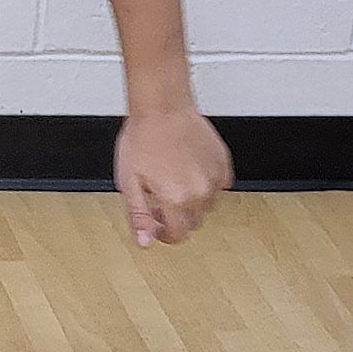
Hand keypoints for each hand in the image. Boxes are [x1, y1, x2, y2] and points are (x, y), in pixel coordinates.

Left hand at [114, 105, 230, 247]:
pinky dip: (205, 186)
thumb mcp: (128, 182)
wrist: (162, 109)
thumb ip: (138, 215)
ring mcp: (216, 178)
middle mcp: (201, 191)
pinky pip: (219, 186)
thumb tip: (145, 242)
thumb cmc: (142, 139)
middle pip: (194, 222)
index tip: (156, 227)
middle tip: (157, 202)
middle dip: (175, 219)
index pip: (178, 234)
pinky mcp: (224, 164)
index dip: (164, 235)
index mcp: (176, 199)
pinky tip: (187, 172)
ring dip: (191, 203)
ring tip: (171, 184)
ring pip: (207, 206)